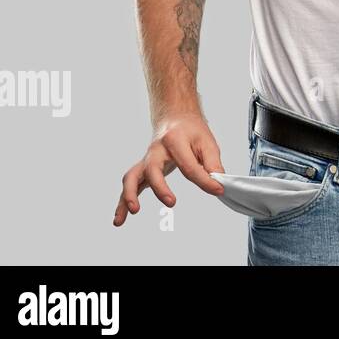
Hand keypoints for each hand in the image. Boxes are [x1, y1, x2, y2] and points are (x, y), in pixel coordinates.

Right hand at [113, 111, 225, 225]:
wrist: (175, 119)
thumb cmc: (191, 131)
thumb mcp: (207, 142)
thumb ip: (213, 163)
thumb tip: (217, 184)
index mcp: (175, 140)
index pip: (189, 165)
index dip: (205, 181)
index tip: (217, 190)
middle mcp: (156, 150)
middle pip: (152, 168)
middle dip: (160, 187)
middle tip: (171, 202)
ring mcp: (146, 160)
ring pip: (132, 176)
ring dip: (130, 195)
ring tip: (134, 211)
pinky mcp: (142, 170)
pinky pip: (129, 186)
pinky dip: (122, 203)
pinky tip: (120, 219)